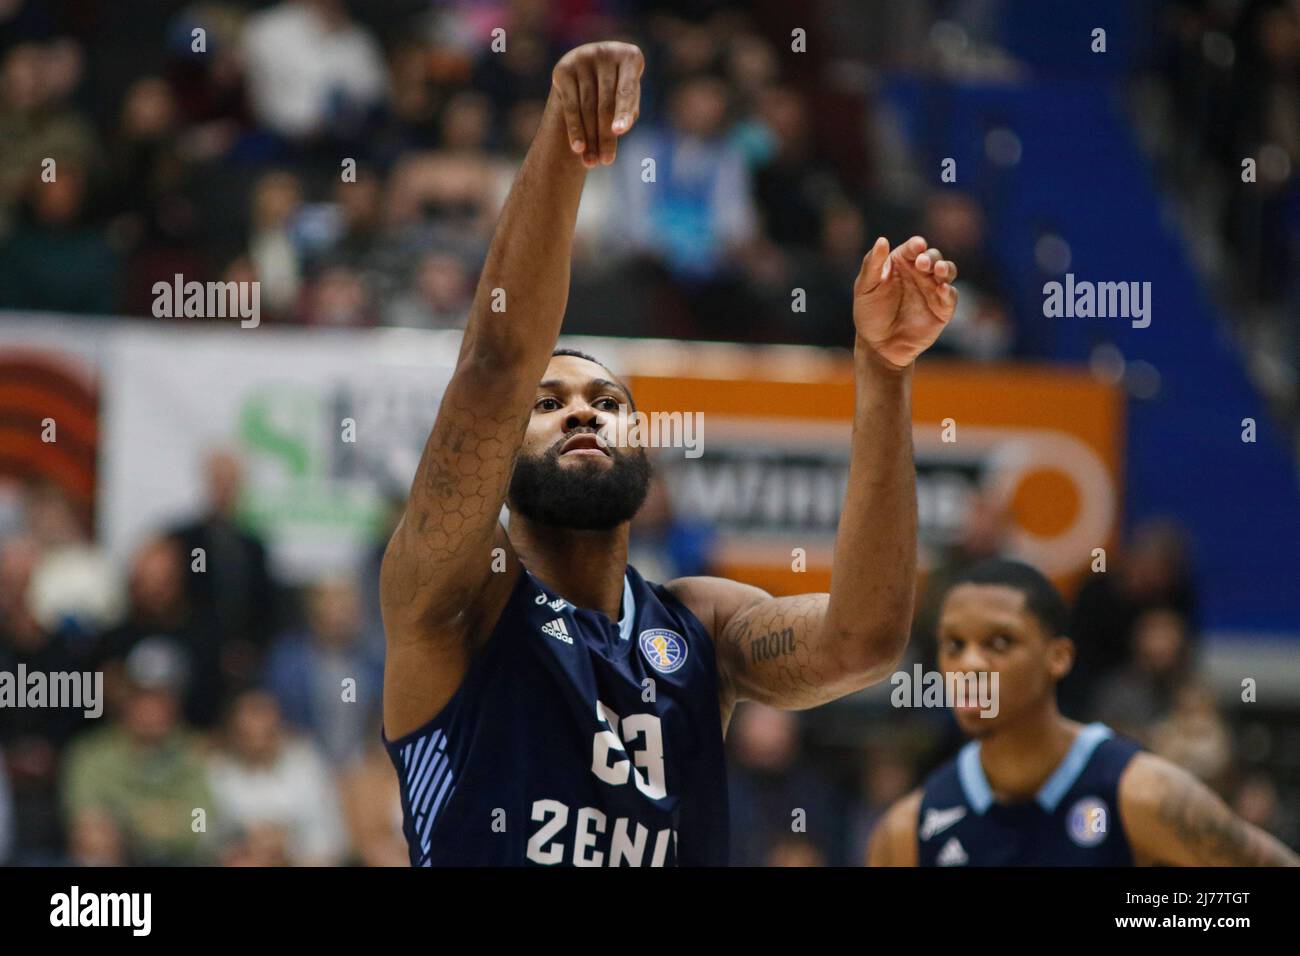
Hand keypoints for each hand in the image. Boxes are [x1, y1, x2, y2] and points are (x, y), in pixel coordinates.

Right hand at [550, 41, 643, 168]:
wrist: (591, 68)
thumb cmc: (619, 86)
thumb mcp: (629, 97)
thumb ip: (628, 110)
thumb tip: (617, 129)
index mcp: (630, 57)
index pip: (626, 90)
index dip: (623, 112)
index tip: (620, 132)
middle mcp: (605, 52)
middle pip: (605, 103)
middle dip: (606, 136)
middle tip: (607, 161)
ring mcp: (582, 58)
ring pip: (587, 108)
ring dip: (590, 138)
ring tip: (592, 163)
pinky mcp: (563, 69)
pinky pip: (570, 105)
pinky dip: (575, 129)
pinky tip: (578, 149)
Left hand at [853, 235, 957, 368]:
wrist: (878, 345)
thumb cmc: (869, 313)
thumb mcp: (865, 287)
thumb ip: (872, 264)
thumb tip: (882, 240)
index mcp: (901, 263)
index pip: (913, 248)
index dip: (916, 245)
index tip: (916, 246)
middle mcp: (920, 273)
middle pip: (933, 257)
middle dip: (931, 257)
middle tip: (922, 263)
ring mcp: (933, 290)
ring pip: (947, 272)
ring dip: (945, 268)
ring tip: (938, 269)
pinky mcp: (942, 309)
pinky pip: (951, 296)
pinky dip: (949, 292)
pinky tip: (942, 289)